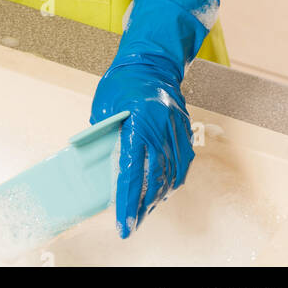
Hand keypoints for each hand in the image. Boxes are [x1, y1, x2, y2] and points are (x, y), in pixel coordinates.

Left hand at [90, 0, 219, 237]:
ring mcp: (178, 132)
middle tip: (130, 226)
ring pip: (169, 176)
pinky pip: (181, 165)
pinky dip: (171, 181)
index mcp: (141, 122)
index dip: (127, 201)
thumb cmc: (123, 81)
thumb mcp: (104, 106)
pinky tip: (161, 192)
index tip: (123, 224)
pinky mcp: (186, 132)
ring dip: (156, 197)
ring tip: (142, 212)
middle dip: (141, 207)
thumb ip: (104, 135)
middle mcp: (163, 130)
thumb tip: (101, 165)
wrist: (152, 61)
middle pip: (153, 179)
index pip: (133, 170)